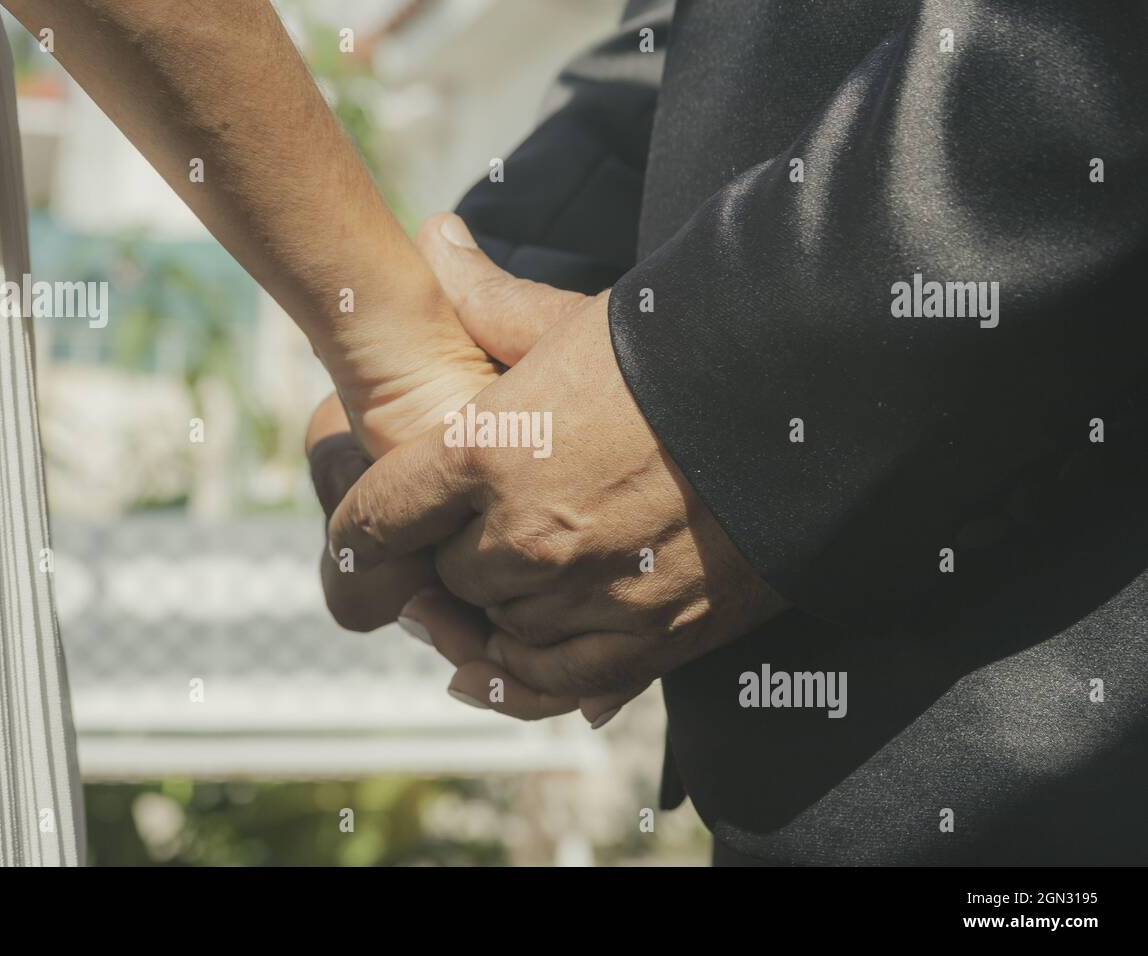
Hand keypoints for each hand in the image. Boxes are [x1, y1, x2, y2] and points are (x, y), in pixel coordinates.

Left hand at [327, 241, 786, 703]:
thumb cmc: (681, 350)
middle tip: (469, 536)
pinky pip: (548, 685)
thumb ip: (488, 297)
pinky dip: (515, 681)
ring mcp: (584, 595)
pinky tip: (494, 666)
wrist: (804, 397)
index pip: (378, 519)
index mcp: (487, 450)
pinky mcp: (645, 640)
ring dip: (493, 608)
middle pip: (443, 577)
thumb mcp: (576, 317)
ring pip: (494, 628)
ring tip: (504, 584)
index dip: (362, 531)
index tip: (365, 534)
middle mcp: (524, 535)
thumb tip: (436, 236)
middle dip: (450, 556)